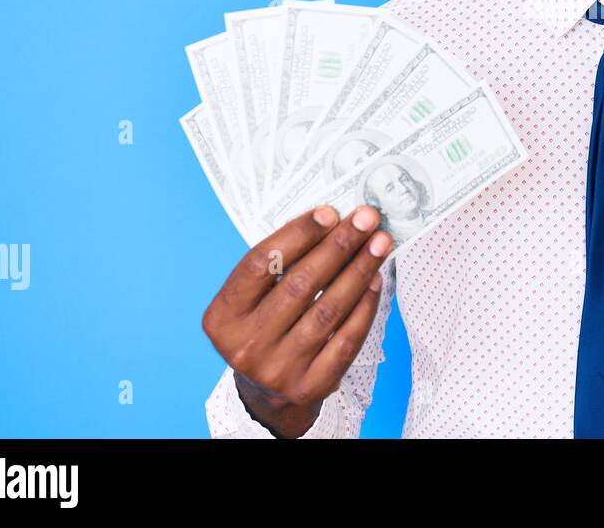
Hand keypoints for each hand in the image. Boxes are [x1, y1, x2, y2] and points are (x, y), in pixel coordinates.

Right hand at [201, 204, 393, 437]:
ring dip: (359, 270)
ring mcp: (278, 369)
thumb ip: (278, 265)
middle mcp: (246, 345)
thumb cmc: (264, 326)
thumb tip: (330, 221)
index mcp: (223, 317)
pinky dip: (365, 306)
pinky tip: (377, 279)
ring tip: (380, 243)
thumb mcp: (251, 299)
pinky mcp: (311, 385)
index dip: (297, 234)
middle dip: (339, 245)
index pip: (261, 264)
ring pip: (329, 310)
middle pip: (300, 284)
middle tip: (367, 218)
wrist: (266, 392)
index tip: (330, 212)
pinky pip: (346, 339)